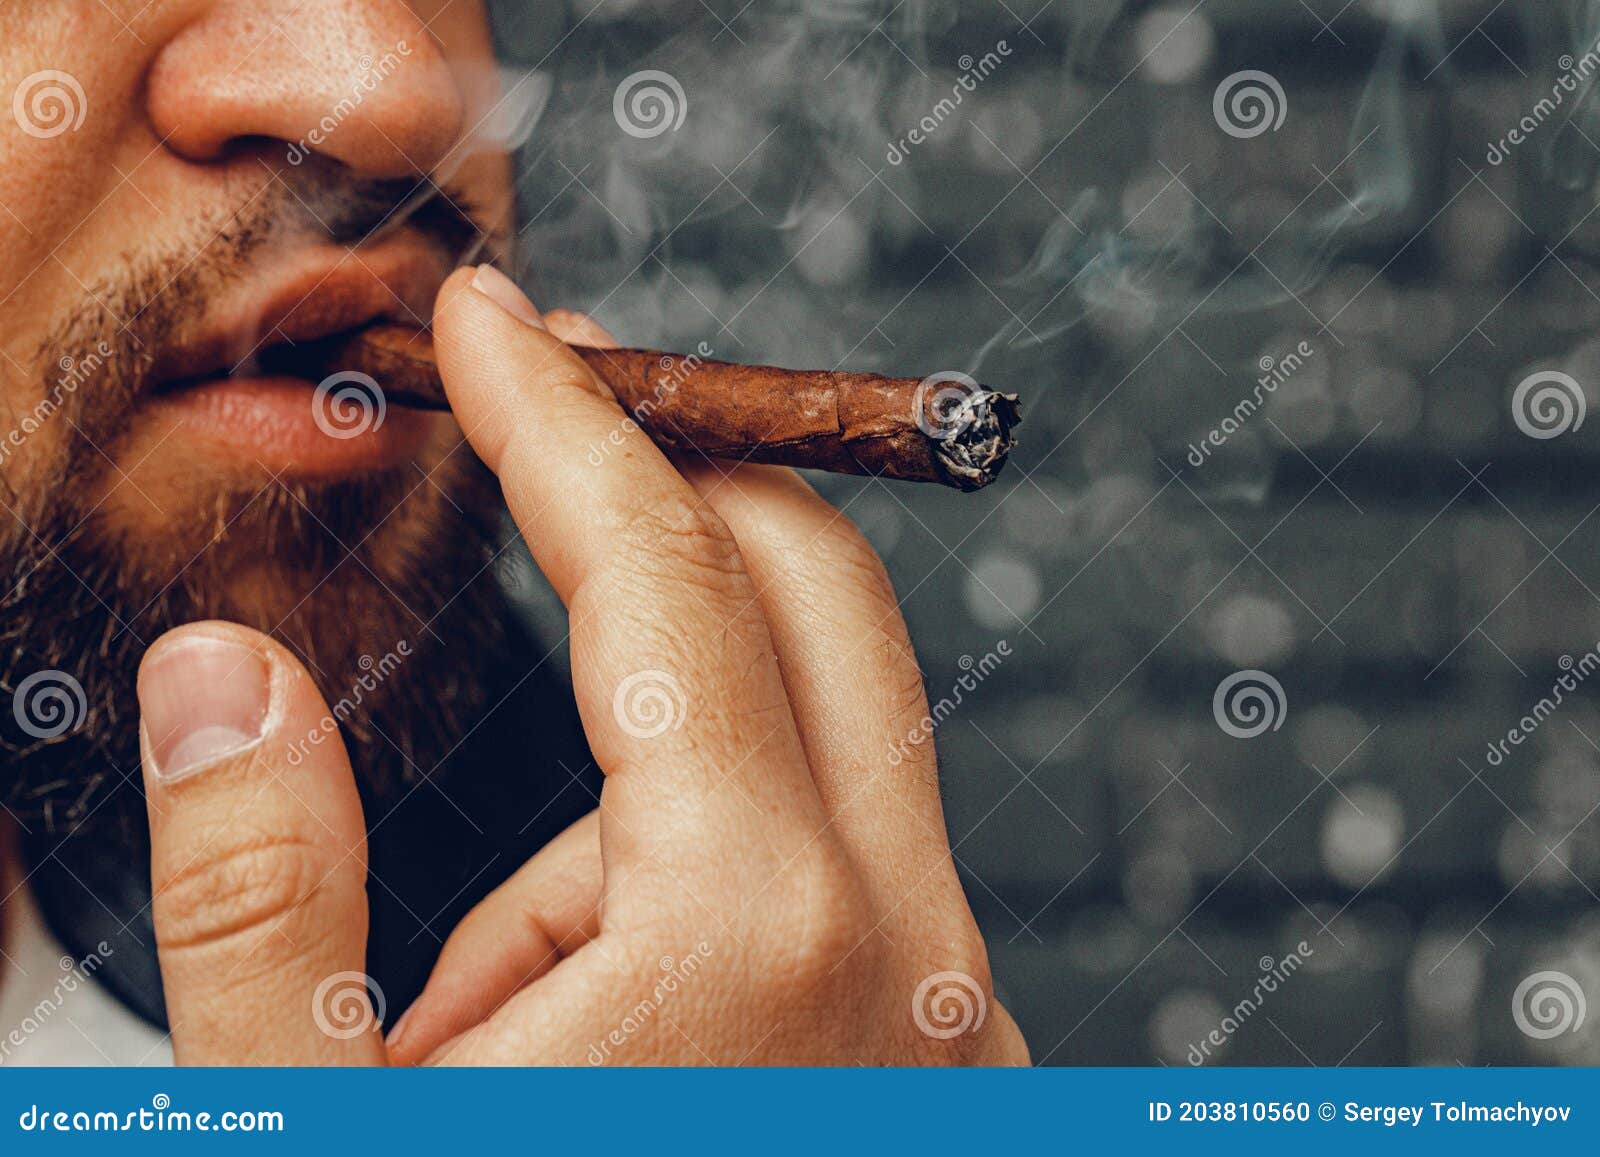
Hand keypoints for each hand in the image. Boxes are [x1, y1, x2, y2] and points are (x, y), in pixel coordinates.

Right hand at [133, 266, 1027, 1064]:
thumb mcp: (310, 1122)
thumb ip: (261, 895)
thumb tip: (228, 681)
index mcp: (753, 945)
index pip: (666, 579)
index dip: (557, 422)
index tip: (498, 329)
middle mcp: (906, 958)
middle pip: (818, 593)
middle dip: (667, 492)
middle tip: (541, 430)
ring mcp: (952, 1012)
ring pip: (813, 755)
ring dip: (646, 793)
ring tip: (493, 1012)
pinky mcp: (949, 1057)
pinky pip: (838, 873)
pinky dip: (714, 884)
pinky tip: (611, 1038)